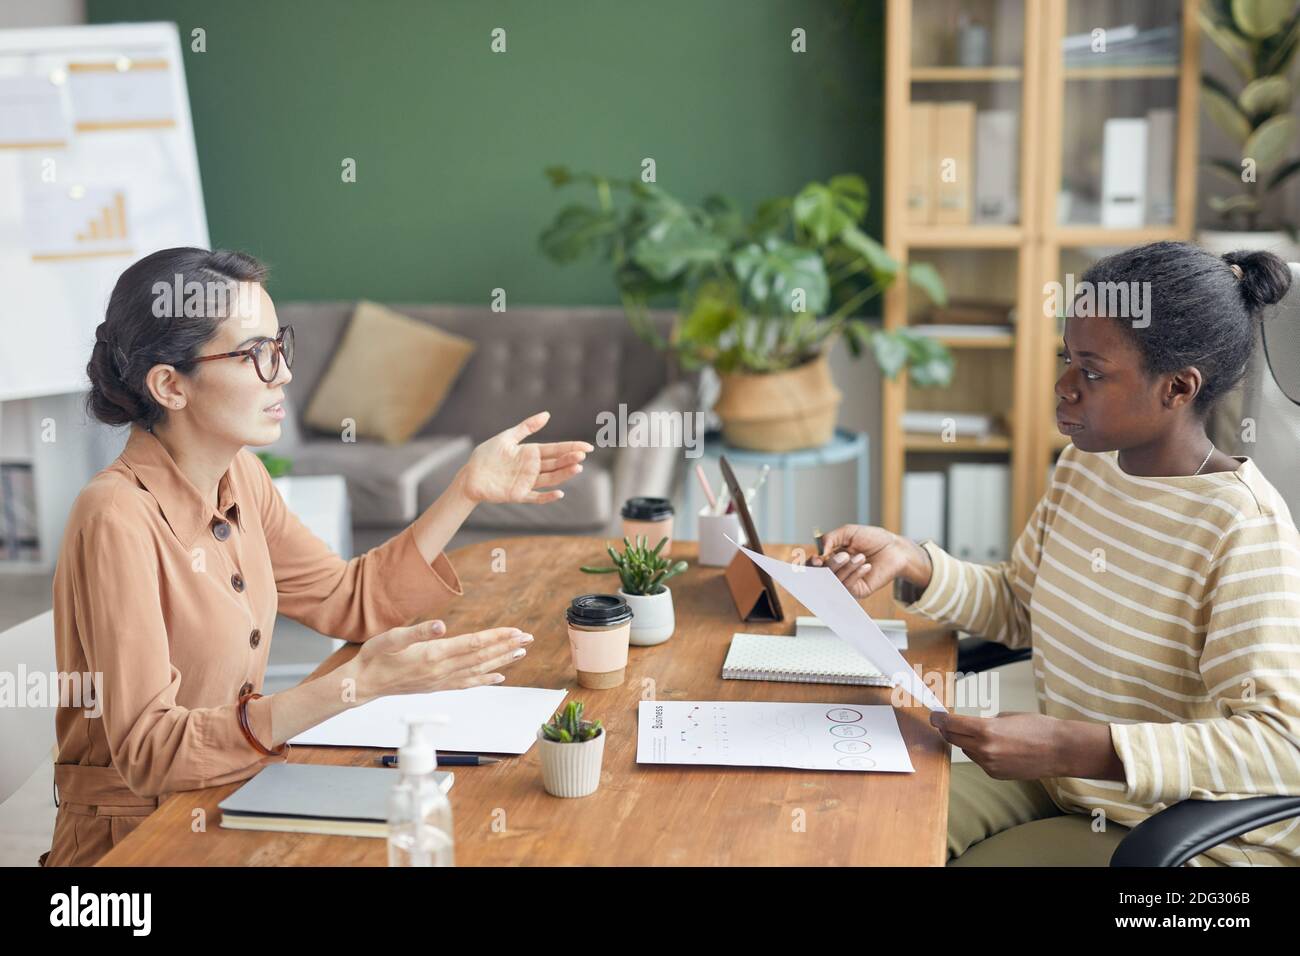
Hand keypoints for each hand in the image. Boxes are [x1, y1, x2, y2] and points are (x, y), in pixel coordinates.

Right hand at [352, 619, 531, 701]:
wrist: (363, 684)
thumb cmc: (375, 657)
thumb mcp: (391, 638)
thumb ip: (418, 631)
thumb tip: (441, 626)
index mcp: (433, 655)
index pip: (473, 644)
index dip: (497, 637)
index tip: (515, 631)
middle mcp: (441, 670)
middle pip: (482, 657)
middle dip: (507, 647)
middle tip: (528, 639)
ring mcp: (441, 680)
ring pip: (478, 670)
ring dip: (501, 661)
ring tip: (520, 652)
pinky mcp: (438, 686)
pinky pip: (467, 684)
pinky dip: (485, 680)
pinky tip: (498, 677)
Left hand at [459, 411, 593, 504]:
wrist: (469, 475)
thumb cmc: (486, 456)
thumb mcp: (507, 437)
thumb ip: (527, 427)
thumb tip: (547, 414)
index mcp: (531, 453)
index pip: (556, 449)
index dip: (571, 448)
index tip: (588, 447)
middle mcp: (532, 468)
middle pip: (556, 463)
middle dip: (569, 459)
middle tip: (582, 455)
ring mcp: (527, 482)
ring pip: (551, 478)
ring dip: (564, 474)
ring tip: (577, 468)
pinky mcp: (519, 495)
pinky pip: (536, 497)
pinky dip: (548, 497)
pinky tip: (559, 493)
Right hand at [807, 524, 927, 598]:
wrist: (894, 548)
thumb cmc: (873, 539)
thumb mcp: (848, 532)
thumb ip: (830, 538)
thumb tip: (820, 551)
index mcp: (831, 556)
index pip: (813, 565)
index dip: (811, 565)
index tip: (817, 559)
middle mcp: (836, 571)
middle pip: (821, 575)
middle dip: (831, 566)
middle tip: (843, 556)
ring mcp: (846, 582)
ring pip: (835, 580)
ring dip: (848, 567)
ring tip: (861, 556)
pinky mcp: (857, 591)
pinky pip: (848, 586)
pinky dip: (856, 574)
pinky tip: (866, 565)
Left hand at [929, 711, 1065, 779]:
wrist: (1061, 750)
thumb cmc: (1038, 728)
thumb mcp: (1007, 716)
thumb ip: (985, 721)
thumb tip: (969, 726)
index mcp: (986, 730)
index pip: (952, 724)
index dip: (940, 719)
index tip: (934, 716)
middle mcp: (985, 750)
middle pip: (954, 739)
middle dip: (949, 730)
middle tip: (946, 723)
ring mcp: (990, 765)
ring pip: (967, 751)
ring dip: (968, 742)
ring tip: (985, 735)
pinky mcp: (996, 775)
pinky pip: (981, 761)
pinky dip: (983, 754)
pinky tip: (998, 748)